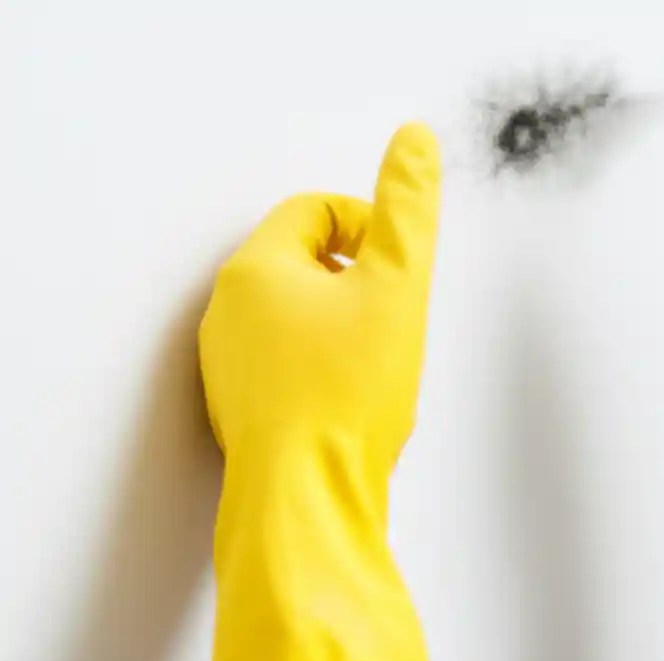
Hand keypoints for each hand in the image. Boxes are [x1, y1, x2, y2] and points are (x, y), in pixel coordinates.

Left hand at [200, 121, 439, 465]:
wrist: (306, 495)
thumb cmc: (347, 395)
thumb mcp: (397, 287)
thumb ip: (408, 210)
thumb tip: (413, 139)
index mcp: (257, 269)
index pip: (315, 210)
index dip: (369, 227)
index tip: (397, 271)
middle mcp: (230, 309)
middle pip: (306, 261)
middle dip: (360, 282)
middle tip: (392, 322)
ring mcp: (229, 361)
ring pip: (298, 314)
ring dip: (345, 325)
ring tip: (375, 365)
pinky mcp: (241, 405)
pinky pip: (286, 360)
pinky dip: (324, 366)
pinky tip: (351, 401)